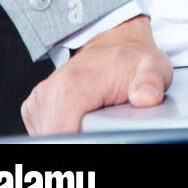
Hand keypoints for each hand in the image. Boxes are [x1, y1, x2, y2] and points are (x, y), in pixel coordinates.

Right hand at [20, 14, 171, 135]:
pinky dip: (61, 133)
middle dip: (78, 141)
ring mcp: (39, 100)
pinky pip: (44, 132)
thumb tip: (147, 97)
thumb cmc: (130, 58)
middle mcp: (49, 92)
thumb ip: (150, 82)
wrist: (115, 42)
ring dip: (70, 137)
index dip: (81, 145)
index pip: (61, 137)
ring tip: (93, 125)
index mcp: (72, 86)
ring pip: (48, 137)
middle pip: (54, 139)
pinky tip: (80, 124)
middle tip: (102, 131)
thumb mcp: (151, 66)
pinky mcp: (35, 107)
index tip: (100, 137)